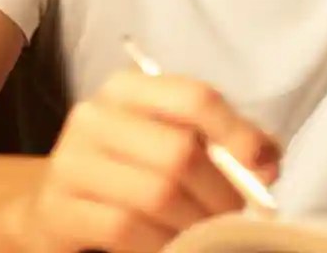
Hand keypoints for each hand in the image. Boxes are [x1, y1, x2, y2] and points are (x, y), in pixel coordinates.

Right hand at [17, 69, 280, 252]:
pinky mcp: (58, 209)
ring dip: (194, 223)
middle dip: (221, 192)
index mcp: (127, 89)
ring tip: (203, 234)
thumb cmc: (130, 174)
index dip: (237, 133)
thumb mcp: (174, 145)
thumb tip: (269, 164)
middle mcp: (94, 116)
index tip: (266, 168)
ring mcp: (70, 162)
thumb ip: (226, 147)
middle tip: (234, 215)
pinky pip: (124, 228)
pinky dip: (160, 244)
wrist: (59, 211)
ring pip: (156, 193)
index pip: (194, 98)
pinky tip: (169, 248)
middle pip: (179, 151)